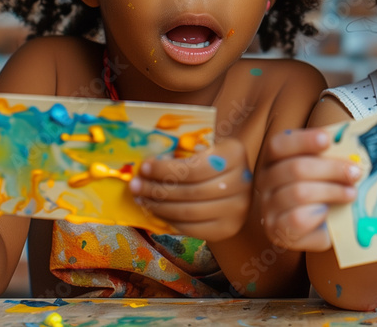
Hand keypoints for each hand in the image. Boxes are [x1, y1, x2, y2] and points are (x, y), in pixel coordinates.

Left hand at [129, 137, 251, 241]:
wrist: (238, 185)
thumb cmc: (214, 162)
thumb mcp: (205, 149)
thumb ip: (183, 154)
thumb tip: (148, 167)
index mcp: (235, 155)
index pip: (195, 168)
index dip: (166, 169)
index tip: (144, 167)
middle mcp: (242, 183)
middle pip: (190, 191)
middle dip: (157, 189)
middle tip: (135, 186)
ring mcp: (237, 208)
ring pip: (188, 212)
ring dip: (158, 207)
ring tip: (141, 199)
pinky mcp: (228, 228)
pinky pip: (192, 228)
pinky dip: (170, 221)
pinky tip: (157, 212)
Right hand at [258, 128, 357, 251]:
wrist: (313, 227)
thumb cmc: (319, 191)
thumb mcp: (322, 170)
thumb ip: (330, 157)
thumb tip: (350, 151)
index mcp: (273, 159)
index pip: (279, 144)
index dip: (303, 140)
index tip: (328, 139)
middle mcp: (265, 181)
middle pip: (295, 168)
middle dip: (330, 168)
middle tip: (355, 172)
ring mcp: (268, 206)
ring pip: (299, 193)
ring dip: (332, 191)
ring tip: (351, 193)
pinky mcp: (277, 230)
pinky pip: (298, 219)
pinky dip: (319, 214)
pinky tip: (330, 212)